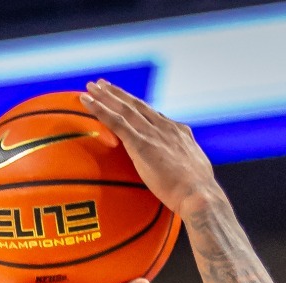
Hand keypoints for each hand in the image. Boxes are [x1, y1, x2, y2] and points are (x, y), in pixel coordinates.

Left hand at [79, 80, 219, 216]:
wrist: (199, 196)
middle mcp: (165, 127)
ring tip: (91, 87)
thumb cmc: (198, 195)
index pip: (153, 115)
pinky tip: (86, 102)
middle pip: (137, 106)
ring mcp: (153, 134)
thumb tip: (180, 175)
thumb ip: (182, 167)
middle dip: (119, 94)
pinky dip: (99, 110)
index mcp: (179, 132)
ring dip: (105, 96)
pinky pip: (116, 122)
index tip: (126, 99)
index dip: (137, 106)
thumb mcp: (194, 173)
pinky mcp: (141, 144)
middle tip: (103, 85)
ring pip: (124, 109)